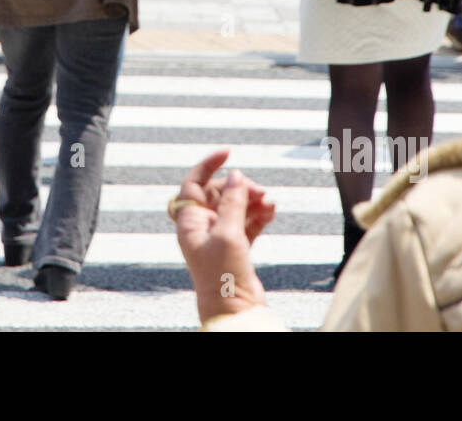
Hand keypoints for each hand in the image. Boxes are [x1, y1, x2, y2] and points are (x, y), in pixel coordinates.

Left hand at [175, 149, 274, 323]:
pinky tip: (271, 211)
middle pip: (219, 194)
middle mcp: (202, 227)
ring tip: (269, 202)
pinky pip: (248, 222)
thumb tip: (236, 175)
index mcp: (190, 222)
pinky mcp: (237, 248)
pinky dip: (259, 215)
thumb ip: (232, 202)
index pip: (194, 184)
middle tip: (258, 191)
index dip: (208, 165)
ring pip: (236, 207)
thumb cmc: (222, 275)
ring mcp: (220, 237)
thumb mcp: (227, 233)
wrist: (234, 310)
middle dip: (239, 188)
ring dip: (252, 201)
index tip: (228, 152)